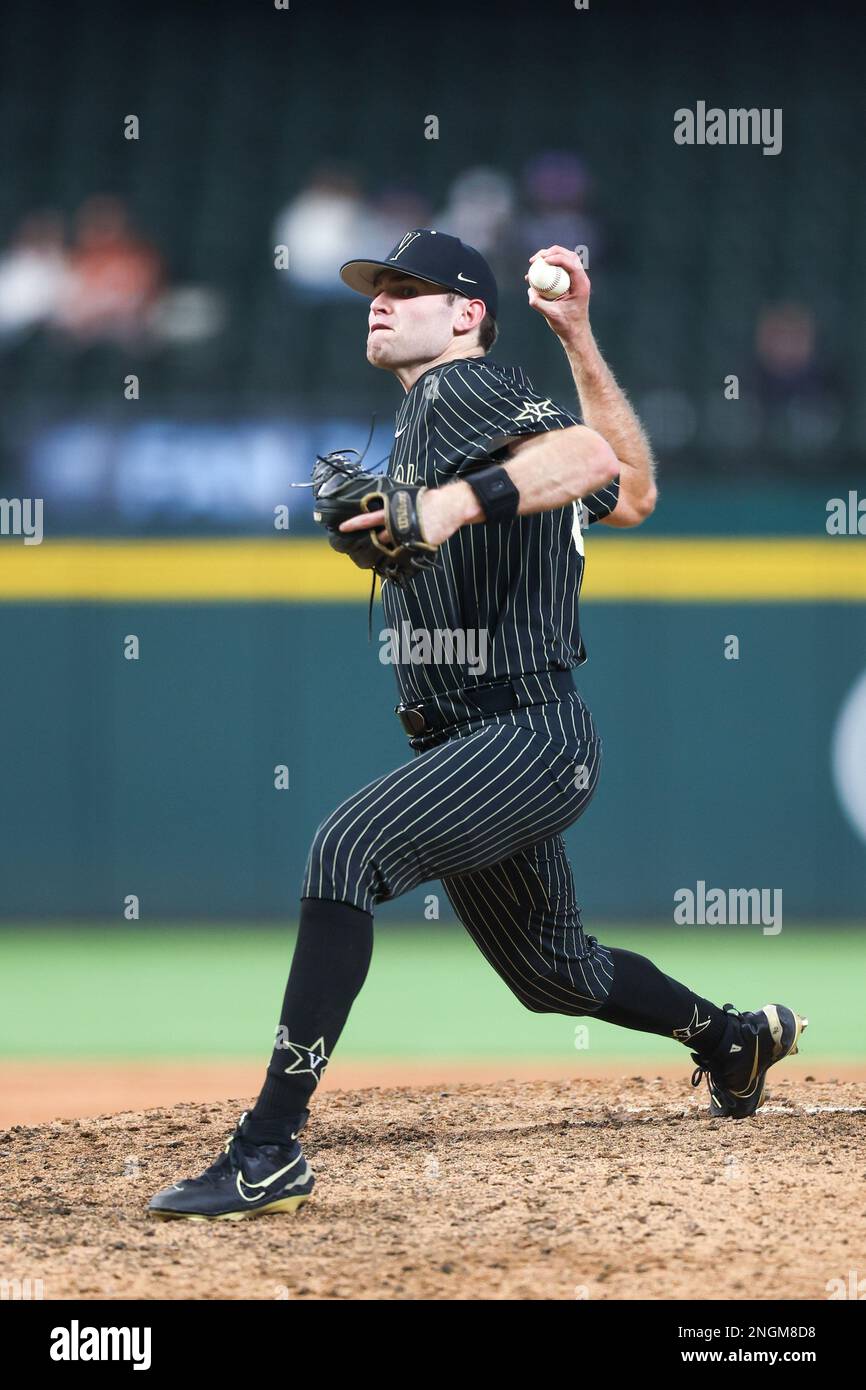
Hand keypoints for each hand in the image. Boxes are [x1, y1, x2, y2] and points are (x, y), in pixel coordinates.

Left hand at [338, 482, 474, 547]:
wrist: (449, 507)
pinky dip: (411, 549)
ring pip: (394, 546)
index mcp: (392, 511)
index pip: (369, 518)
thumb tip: (386, 511)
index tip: (342, 527)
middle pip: (380, 538)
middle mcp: (396, 524)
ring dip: (397, 545)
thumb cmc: (430, 500)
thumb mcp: (407, 498)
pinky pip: (409, 551)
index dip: (355, 523)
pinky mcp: (418, 544)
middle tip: (379, 540)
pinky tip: (418, 542)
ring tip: (407, 536)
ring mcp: (406, 536)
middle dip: (379, 541)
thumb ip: (395, 507)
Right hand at [525, 245, 590, 344]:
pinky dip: (548, 268)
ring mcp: (576, 279)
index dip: (557, 257)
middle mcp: (580, 279)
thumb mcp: (551, 315)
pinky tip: (535, 273)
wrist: (575, 332)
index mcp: (581, 285)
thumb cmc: (566, 325)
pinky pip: (559, 269)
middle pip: (569, 255)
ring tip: (535, 262)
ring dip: (550, 256)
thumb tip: (530, 290)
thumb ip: (538, 303)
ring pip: (565, 259)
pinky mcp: (570, 282)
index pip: (572, 263)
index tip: (543, 260)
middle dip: (552, 252)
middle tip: (537, 258)